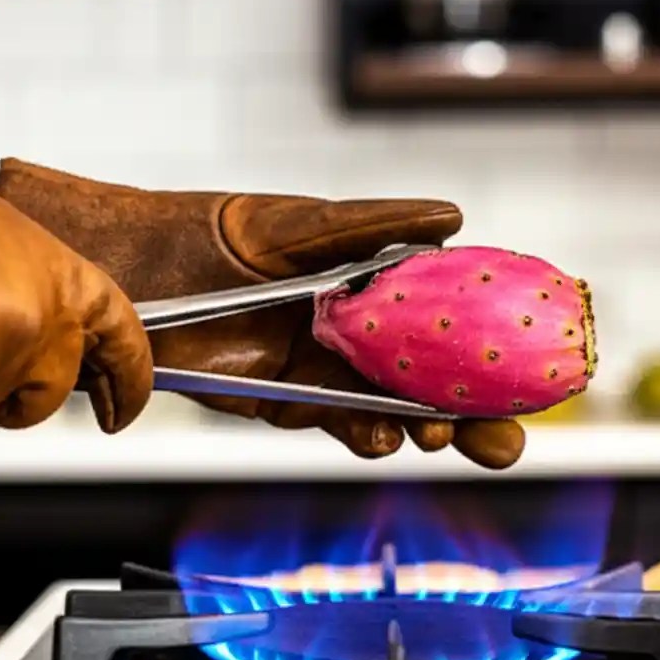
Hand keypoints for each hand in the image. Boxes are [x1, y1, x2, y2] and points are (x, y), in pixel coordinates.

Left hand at [0, 160, 526, 467]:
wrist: (131, 273)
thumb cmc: (214, 233)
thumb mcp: (295, 225)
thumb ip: (369, 227)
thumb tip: (450, 219)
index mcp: (369, 281)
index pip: (446, 315)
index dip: (488, 345)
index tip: (528, 370)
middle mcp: (354, 328)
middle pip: (427, 376)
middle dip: (468, 413)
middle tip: (504, 439)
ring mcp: (322, 365)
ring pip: (388, 406)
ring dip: (422, 429)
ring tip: (441, 437)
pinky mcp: (284, 399)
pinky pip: (336, 421)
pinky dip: (365, 432)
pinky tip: (386, 434)